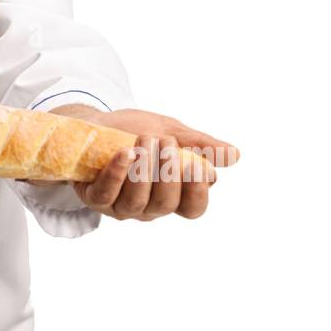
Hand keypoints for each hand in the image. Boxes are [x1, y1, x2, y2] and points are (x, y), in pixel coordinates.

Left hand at [26, 105, 239, 220]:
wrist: (95, 122)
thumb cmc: (135, 130)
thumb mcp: (171, 131)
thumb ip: (200, 146)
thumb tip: (235, 155)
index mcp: (171, 194)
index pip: (192, 208)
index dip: (197, 194)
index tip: (198, 168)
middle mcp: (148, 206)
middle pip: (166, 204)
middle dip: (168, 172)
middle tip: (164, 140)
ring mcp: (120, 204)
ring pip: (137, 201)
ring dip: (144, 171)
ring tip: (145, 141)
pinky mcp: (95, 196)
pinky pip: (106, 194)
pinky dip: (117, 174)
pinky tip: (125, 154)